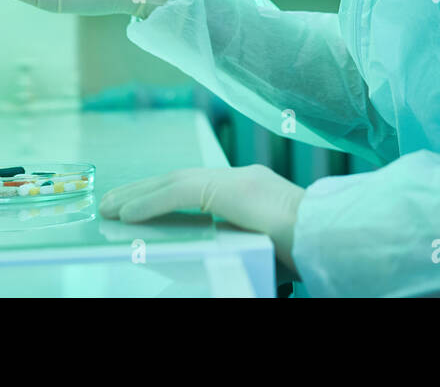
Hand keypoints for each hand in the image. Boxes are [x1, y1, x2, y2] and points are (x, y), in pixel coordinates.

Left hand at [100, 165, 305, 268]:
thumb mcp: (265, 247)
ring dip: (138, 195)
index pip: (196, 188)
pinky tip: (127, 214)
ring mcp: (237, 180)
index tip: (136, 206)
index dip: (163, 195)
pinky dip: (150, 203)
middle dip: (143, 191)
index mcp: (251, 190)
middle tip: (111, 202)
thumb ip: (241, 244)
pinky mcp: (231, 189)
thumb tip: (222, 261)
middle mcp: (242, 178)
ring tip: (109, 207)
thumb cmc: (308, 251)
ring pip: (174, 181)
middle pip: (180, 179)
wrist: (330, 239)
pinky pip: (179, 193)